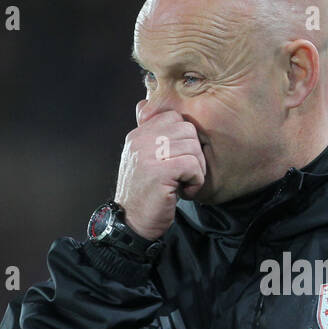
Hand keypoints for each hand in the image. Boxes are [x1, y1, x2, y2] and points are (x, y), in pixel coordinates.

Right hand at [112, 104, 205, 240]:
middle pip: (188, 130)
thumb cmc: (144, 194)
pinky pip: (193, 165)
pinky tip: (185, 192)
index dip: (185, 139)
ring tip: (184, 184)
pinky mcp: (159, 172)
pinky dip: (196, 181)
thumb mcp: (143, 159)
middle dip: (194, 154)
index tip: (178, 160)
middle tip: (185, 174)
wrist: (131, 223)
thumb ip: (149, 135)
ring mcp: (148, 154)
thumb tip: (144, 105)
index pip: (174, 117)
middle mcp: (140, 140)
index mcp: (138, 134)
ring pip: (193, 147)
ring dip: (196, 170)